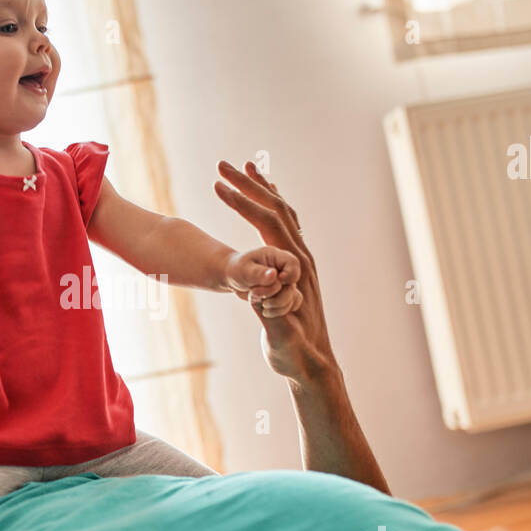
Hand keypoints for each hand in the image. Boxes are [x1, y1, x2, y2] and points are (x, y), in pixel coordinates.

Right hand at [213, 161, 332, 383]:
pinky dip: (271, 206)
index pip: (268, 222)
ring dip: (261, 188)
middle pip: (276, 207)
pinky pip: (285, 226)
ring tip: (243, 168)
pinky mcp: (298, 267)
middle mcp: (303, 257)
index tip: (216, 186)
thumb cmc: (294, 354)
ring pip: (284, 211)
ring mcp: (302, 260)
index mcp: (297, 268)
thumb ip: (271, 315)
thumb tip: (257, 297)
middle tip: (221, 164)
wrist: (314, 365)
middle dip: (247, 184)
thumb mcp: (280, 339)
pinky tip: (263, 198)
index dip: (241, 202)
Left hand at [224, 246, 301, 316]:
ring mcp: (284, 284)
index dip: (288, 276)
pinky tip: (264, 310)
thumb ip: (258, 273)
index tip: (276, 281)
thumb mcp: (243, 269)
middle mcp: (283, 271)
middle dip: (276, 297)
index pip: (293, 264)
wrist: (232, 277)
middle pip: (292, 287)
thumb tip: (274, 275)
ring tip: (259, 304)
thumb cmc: (237, 269)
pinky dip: (278, 311)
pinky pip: (290, 306)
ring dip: (276, 307)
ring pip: (292, 299)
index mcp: (276, 257)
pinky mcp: (282, 295)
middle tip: (256, 295)